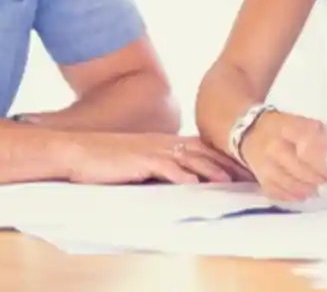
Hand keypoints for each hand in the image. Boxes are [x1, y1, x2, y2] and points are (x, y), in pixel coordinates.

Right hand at [60, 133, 251, 184]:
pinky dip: (183, 175)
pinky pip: (167, 168)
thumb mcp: (139, 160)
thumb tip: (180, 179)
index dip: (223, 158)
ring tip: (230, 181)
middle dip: (227, 163)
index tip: (241, 169)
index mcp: (165, 142)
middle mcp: (164, 143)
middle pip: (204, 152)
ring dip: (212, 170)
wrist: (79, 151)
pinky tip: (195, 183)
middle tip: (247, 175)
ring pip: (191, 159)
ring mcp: (154, 150)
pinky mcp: (142, 160)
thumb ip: (160, 167)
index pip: (202, 149)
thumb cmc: (107, 159)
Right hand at [239, 111, 326, 201]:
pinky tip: (304, 195)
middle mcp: (274, 146)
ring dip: (308, 189)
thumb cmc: (286, 128)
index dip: (324, 159)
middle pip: (299, 167)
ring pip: (289, 182)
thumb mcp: (308, 124)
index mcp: (288, 127)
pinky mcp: (260, 178)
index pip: (307, 143)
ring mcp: (264, 164)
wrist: (250, 131)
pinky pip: (278, 192)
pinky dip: (293, 196)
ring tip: (319, 189)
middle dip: (319, 177)